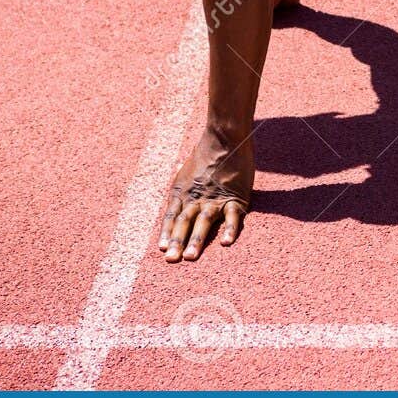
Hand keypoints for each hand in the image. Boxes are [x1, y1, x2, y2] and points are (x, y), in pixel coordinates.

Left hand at [159, 128, 253, 261]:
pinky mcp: (235, 197)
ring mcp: (215, 198)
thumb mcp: (188, 168)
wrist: (225, 138)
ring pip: (203, 222)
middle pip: (184, 222)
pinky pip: (232, 216)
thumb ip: (185, 182)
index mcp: (183, 191)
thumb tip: (180, 183)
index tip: (162, 248)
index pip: (172, 216)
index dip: (167, 233)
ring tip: (190, 257)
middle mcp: (196, 197)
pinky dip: (229, 229)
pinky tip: (226, 243)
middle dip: (177, 241)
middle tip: (172, 259)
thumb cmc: (207, 151)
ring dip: (196, 240)